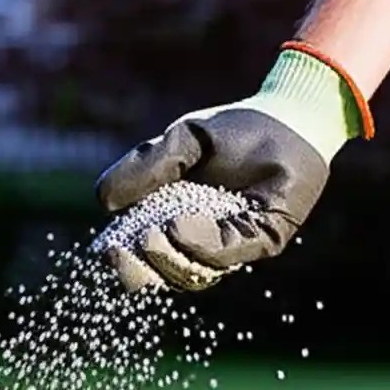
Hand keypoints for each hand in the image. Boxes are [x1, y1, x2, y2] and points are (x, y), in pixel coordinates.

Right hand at [94, 44, 372, 291]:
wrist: (287, 114)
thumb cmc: (231, 129)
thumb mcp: (178, 142)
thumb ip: (144, 168)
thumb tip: (103, 203)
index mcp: (178, 225)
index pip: (147, 260)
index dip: (126, 263)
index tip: (106, 250)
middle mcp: (207, 242)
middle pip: (169, 276)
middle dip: (142, 272)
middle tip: (123, 252)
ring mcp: (236, 243)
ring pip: (198, 273)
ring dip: (169, 258)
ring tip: (153, 233)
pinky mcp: (266, 237)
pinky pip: (229, 252)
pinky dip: (200, 243)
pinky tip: (179, 224)